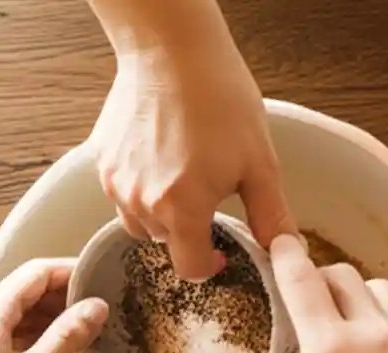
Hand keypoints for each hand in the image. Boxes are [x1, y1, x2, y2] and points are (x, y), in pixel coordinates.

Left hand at [0, 259, 107, 352]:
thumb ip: (64, 339)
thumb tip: (97, 305)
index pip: (36, 272)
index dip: (72, 272)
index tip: (105, 281)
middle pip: (24, 288)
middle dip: (63, 294)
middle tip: (102, 311)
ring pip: (14, 308)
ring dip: (48, 315)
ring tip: (85, 331)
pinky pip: (3, 328)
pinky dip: (31, 332)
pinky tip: (52, 349)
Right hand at [90, 44, 294, 279]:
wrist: (172, 51)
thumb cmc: (219, 99)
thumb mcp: (259, 162)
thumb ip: (270, 215)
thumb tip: (285, 252)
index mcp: (182, 209)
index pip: (189, 267)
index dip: (209, 265)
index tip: (221, 251)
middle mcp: (142, 202)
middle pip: (165, 242)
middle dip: (188, 230)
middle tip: (208, 196)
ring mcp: (116, 182)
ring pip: (138, 220)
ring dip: (160, 212)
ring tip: (182, 176)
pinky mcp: (101, 161)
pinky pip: (120, 192)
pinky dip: (140, 187)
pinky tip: (160, 158)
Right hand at [271, 234, 387, 352]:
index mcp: (331, 350)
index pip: (303, 282)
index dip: (287, 256)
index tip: (280, 241)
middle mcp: (373, 335)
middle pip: (343, 276)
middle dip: (321, 279)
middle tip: (311, 297)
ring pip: (380, 290)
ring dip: (358, 296)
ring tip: (350, 323)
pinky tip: (385, 346)